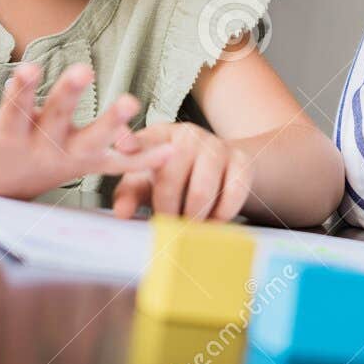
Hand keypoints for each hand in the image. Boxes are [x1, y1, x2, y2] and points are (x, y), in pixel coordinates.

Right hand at [0, 61, 172, 198]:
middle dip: (69, 96)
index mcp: (10, 133)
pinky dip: (147, 160)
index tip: (28, 67)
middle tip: (84, 70)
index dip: (22, 90)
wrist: (4, 190)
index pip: (14, 108)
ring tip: (132, 103)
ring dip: (114, 124)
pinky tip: (174, 150)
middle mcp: (42, 147)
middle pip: (57, 119)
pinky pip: (123, 164)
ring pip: (94, 142)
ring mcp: (70, 158)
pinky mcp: (93, 164)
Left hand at [109, 122, 252, 222]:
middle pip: (171, 176)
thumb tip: (122, 214)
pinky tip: (213, 221)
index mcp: (158, 136)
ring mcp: (215, 145)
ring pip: (203, 189)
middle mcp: (187, 135)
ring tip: (189, 227)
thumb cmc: (172, 174)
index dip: (131, 142)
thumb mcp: (145, 181)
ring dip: (195, 216)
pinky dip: (221, 214)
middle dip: (167, 209)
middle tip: (167, 228)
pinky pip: (233, 192)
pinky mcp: (240, 159)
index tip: (122, 145)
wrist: (217, 165)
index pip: (143, 141)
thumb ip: (129, 195)